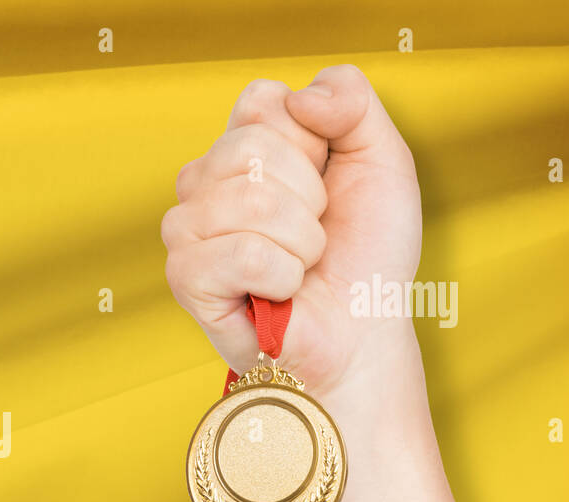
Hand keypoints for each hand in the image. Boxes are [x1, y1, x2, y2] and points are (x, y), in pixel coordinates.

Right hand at [161, 65, 422, 398]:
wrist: (362, 334)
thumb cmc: (366, 255)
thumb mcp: (383, 160)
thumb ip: (352, 101)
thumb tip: (299, 99)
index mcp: (242, 148)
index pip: (259, 101)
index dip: (310, 141)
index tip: (325, 182)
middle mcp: (204, 184)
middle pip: (249, 147)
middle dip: (309, 197)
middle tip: (314, 235)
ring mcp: (186, 231)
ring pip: (249, 201)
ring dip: (302, 242)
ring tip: (300, 267)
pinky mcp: (185, 278)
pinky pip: (242, 253)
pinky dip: (281, 276)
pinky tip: (279, 293)